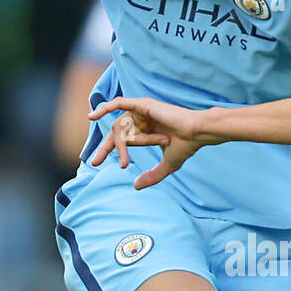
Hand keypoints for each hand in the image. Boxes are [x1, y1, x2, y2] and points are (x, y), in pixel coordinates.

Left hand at [89, 96, 220, 188]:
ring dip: (121, 146)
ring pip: (122, 128)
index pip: (122, 138)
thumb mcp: (167, 165)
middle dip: (104, 148)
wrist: (197, 134)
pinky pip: (120, 104)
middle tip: (94, 162)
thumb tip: (136, 187)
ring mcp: (142, 111)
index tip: (96, 163)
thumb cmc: (186, 146)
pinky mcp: (143, 105)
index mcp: (147, 130)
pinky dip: (106, 107)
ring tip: (125, 162)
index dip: (109, 150)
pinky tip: (93, 116)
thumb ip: (152, 175)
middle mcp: (143, 119)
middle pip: (117, 133)